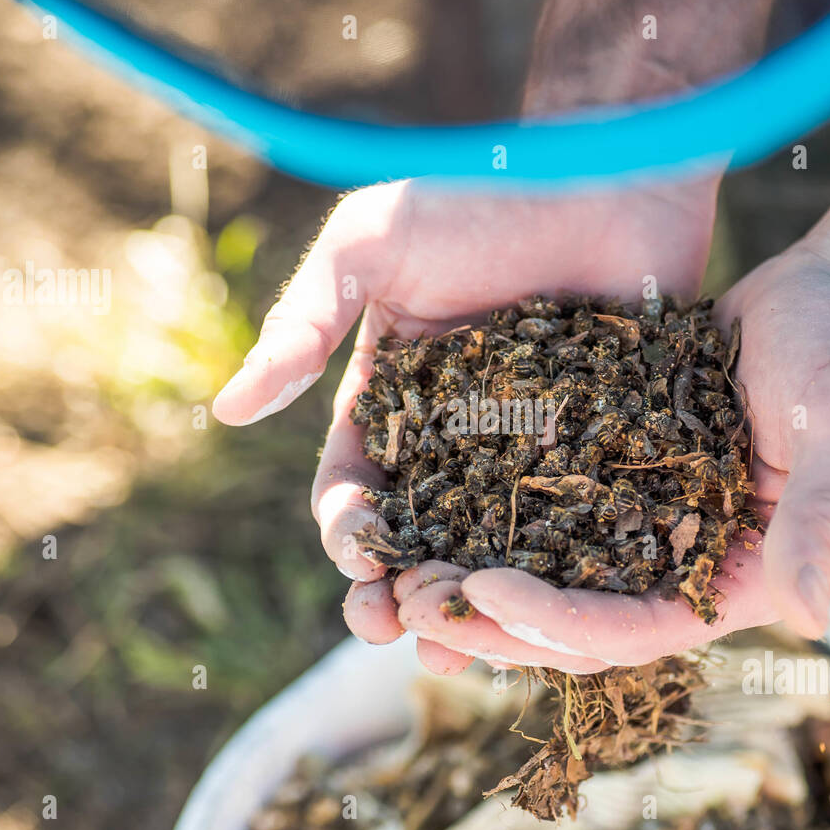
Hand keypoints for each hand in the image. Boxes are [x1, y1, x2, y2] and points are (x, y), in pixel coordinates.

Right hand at [212, 176, 719, 671]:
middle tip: (386, 628)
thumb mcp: (372, 247)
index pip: (353, 486)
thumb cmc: (479, 200)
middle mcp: (452, 445)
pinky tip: (543, 624)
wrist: (602, 174)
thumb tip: (228, 412)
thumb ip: (305, 325)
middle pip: (411, 540)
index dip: (346, 528)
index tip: (357, 554)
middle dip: (390, 590)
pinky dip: (551, 584)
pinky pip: (569, 537)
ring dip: (462, 608)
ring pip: (484, 555)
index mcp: (391, 404)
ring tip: (452, 655)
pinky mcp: (596, 461)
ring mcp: (525, 458)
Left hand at [403, 75, 829, 672]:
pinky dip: (480, 517)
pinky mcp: (604, 479)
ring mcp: (634, 526)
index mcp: (728, 580)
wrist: (815, 300)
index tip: (482, 593)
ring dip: (468, 582)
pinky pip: (534, 511)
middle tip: (407, 605)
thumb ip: (821, 521)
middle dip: (490, 623)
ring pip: (540, 577)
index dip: (556, 622)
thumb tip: (810, 616)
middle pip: (570, 622)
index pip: (632, 629)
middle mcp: (672, 568)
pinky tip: (418, 504)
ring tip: (392, 572)